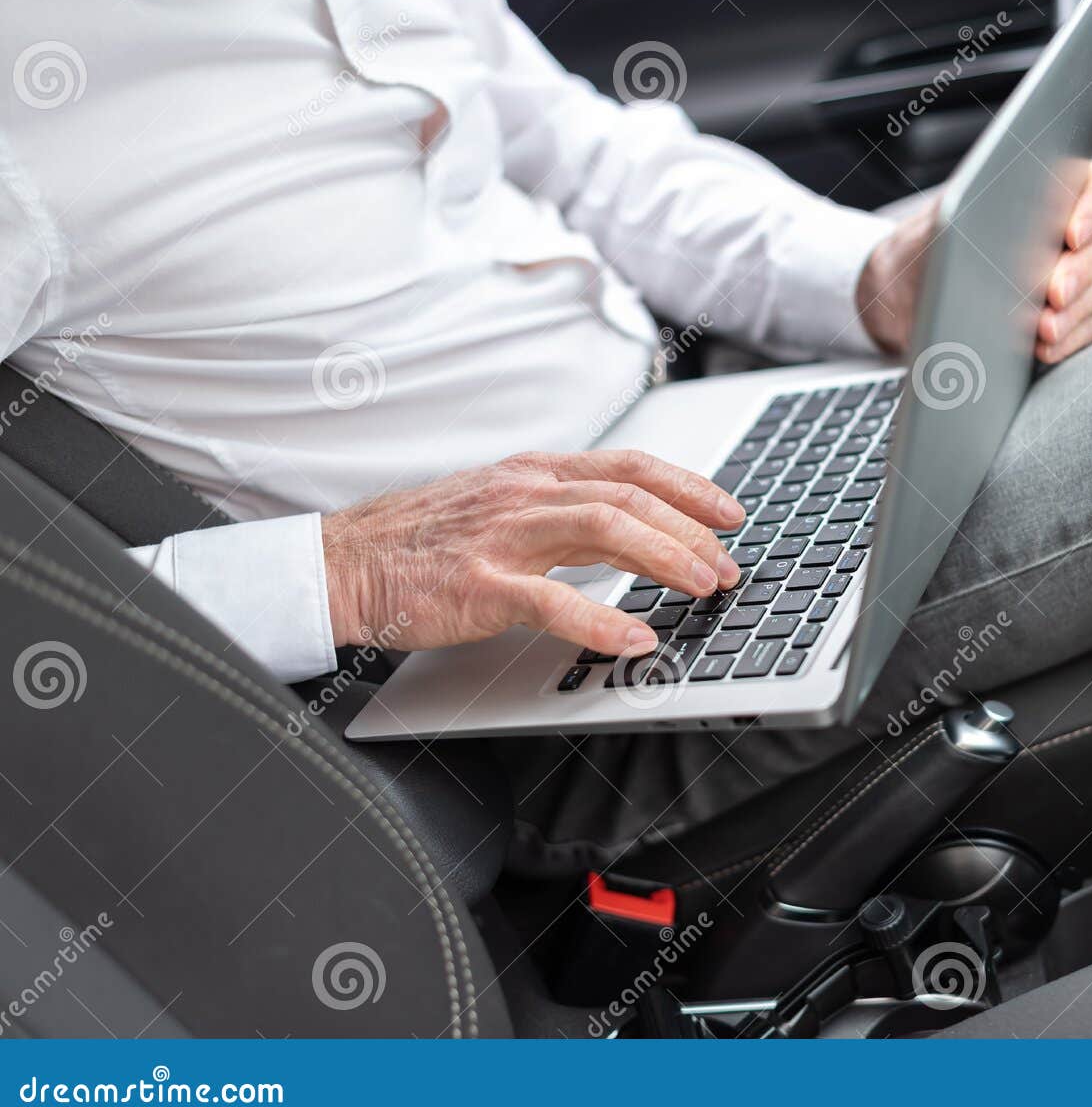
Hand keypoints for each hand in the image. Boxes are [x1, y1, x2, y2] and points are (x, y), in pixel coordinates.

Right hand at [321, 450, 745, 659]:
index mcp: (534, 473)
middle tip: (728, 565)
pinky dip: (601, 620)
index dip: (689, 487)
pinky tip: (634, 639)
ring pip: (604, 529)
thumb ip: (562, 512)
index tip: (730, 513)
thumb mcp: (501, 505)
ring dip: (665, 558)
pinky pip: (552, 600)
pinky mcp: (479, 585)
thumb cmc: (423, 541)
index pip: (630, 467)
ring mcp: (502, 536)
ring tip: (703, 587)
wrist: (345, 563)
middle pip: (629, 496)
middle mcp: (525, 493)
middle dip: (691, 531)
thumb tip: (632, 531)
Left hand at [854, 161, 1091, 363]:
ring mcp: (1077, 279)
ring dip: (1076, 310)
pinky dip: (1069, 341)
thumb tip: (984, 211)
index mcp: (1051, 189)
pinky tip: (1042, 350)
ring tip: (1044, 328)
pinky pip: (1088, 331)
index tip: (1072, 234)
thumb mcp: (932, 225)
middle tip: (1054, 292)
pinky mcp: (1070, 322)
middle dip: (1082, 270)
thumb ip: (962, 209)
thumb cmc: (923, 250)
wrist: (906, 302)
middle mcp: (1072, 233)